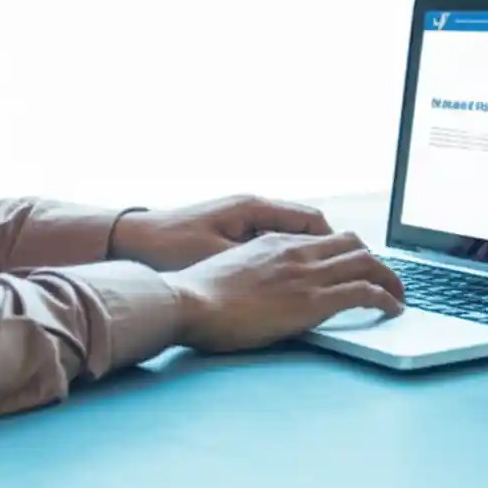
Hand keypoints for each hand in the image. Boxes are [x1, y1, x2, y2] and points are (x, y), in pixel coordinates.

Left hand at [109, 195, 332, 270]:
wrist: (132, 239)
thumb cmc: (171, 247)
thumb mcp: (219, 257)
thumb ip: (259, 264)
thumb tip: (297, 278)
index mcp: (253, 209)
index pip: (313, 220)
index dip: (338, 245)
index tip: (355, 268)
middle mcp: (252, 207)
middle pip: (309, 224)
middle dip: (334, 248)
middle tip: (353, 275)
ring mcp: (242, 217)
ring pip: (292, 232)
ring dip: (311, 253)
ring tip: (326, 281)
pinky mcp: (231, 230)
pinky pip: (273, 239)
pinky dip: (289, 256)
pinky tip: (290, 279)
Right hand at [164, 231, 405, 352]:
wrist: (188, 302)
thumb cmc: (197, 295)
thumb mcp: (229, 270)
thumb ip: (253, 271)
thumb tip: (259, 288)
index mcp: (274, 242)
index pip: (324, 238)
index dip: (347, 251)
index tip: (356, 266)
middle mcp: (296, 251)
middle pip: (353, 243)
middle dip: (375, 261)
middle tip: (384, 280)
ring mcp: (306, 274)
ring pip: (367, 263)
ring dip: (390, 279)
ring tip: (399, 295)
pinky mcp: (313, 300)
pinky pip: (365, 291)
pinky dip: (386, 298)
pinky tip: (393, 309)